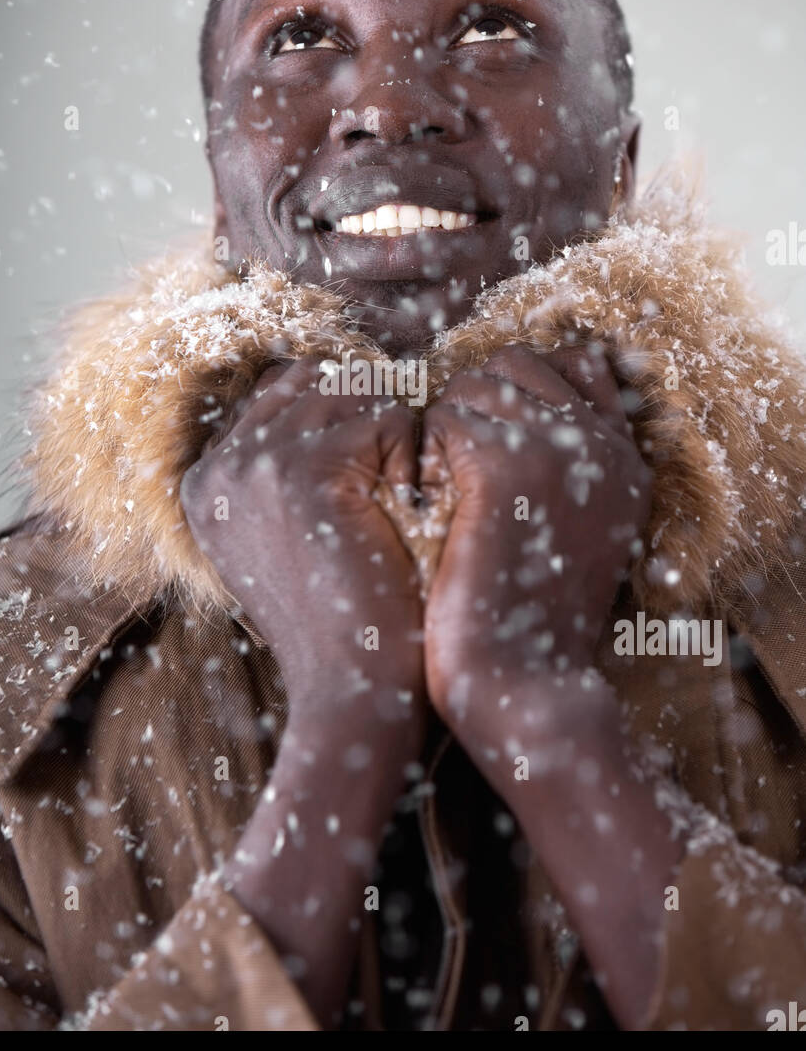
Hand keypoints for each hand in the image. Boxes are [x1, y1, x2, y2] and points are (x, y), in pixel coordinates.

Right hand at [180, 357, 424, 720]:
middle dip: (371, 416)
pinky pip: (392, 414)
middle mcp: (220, 465)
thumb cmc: (346, 619)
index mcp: (206, 481)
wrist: (355, 694)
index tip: (367, 486)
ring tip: (400, 508)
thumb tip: (339, 381)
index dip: (345, 419)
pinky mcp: (307, 470)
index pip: (285, 388)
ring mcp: (257, 463)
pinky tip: (410, 515)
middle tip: (393, 492)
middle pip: (319, 378)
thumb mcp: (297, 535)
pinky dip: (418, 457)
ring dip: (398, 436)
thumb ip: (292, 465)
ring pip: (358, 389)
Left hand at [421, 342, 651, 721]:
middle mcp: (602, 444)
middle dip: (472, 403)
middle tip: (454, 471)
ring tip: (444, 497)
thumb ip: (556, 474)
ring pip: (474, 382)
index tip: (486, 439)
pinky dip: (424, 460)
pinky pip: (442, 418)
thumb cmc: (528, 627)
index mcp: (625, 462)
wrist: (525, 688)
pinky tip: (431, 512)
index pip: (579, 365)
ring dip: (443, 431)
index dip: (521, 387)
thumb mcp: (567, 540)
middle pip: (518, 361)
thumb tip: (502, 422)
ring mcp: (558, 447)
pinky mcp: (506, 463)